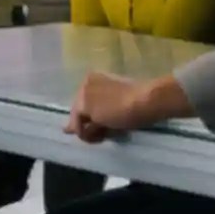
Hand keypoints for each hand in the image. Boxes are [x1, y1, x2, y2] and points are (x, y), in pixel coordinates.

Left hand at [65, 73, 193, 144]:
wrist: (145, 100)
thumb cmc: (139, 101)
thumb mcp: (116, 105)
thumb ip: (96, 114)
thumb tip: (69, 129)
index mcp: (94, 78)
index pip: (85, 103)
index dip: (93, 117)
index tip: (107, 121)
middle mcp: (85, 83)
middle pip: (79, 113)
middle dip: (91, 124)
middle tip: (109, 129)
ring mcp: (83, 94)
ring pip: (77, 122)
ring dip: (92, 132)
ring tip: (109, 132)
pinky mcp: (84, 107)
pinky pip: (79, 129)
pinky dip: (90, 136)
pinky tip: (104, 134)